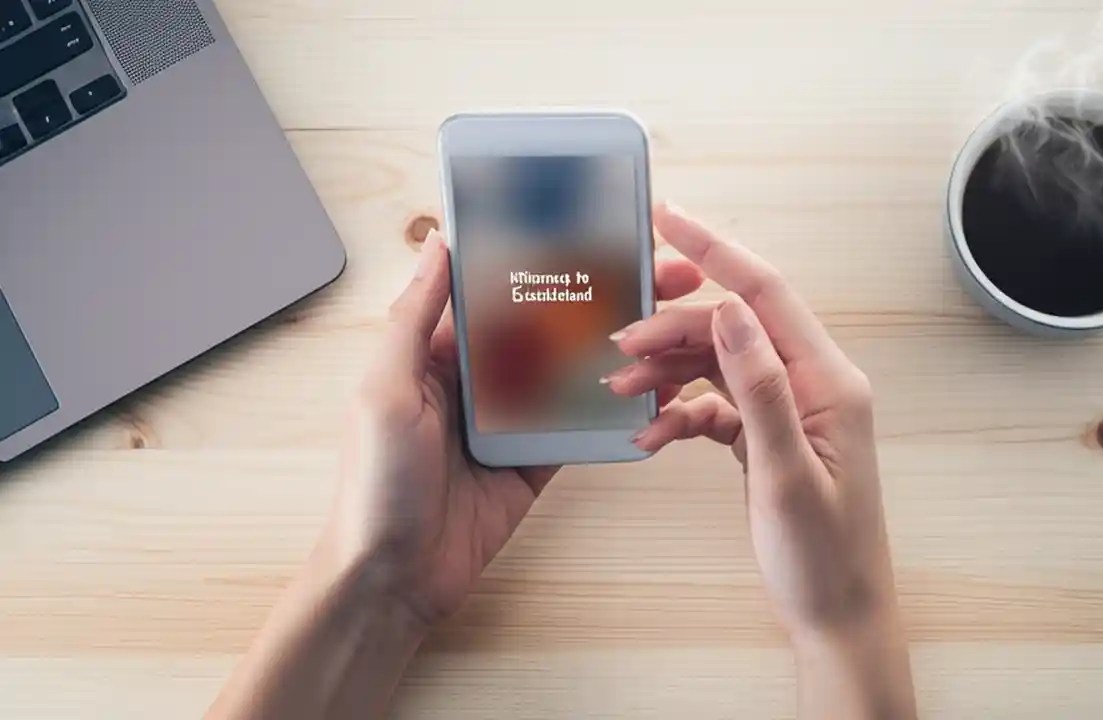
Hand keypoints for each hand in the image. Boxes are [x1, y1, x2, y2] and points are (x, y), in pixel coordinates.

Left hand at [323, 231, 704, 625]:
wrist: (393, 579)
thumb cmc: (375, 483)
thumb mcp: (386, 388)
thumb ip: (415, 316)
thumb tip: (440, 242)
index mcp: (440, 351)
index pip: (504, 289)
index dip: (552, 259)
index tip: (603, 230)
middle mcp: (479, 379)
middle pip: (552, 325)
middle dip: (606, 297)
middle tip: (668, 277)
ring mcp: (511, 421)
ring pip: (574, 372)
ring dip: (620, 350)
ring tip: (675, 327)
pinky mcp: (535, 462)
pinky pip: (581, 427)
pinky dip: (617, 410)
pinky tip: (656, 389)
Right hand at [607, 205, 914, 716]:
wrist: (836, 617)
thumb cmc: (822, 558)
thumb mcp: (786, 474)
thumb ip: (761, 389)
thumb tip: (730, 311)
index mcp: (828, 382)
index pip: (765, 293)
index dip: (715, 250)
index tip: (666, 217)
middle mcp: (811, 384)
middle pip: (731, 327)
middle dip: (671, 329)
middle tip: (616, 344)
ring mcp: (788, 410)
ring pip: (717, 364)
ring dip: (667, 371)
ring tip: (620, 390)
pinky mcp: (767, 435)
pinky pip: (714, 404)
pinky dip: (679, 412)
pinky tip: (648, 434)